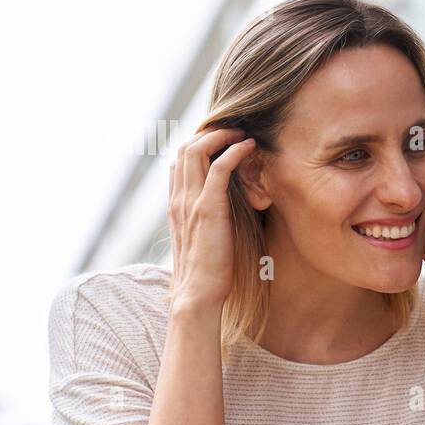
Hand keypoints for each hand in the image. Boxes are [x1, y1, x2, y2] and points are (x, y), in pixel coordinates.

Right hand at [167, 127, 255, 311]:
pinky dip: (233, 152)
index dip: (199, 144)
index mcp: (176, 205)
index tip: (223, 141)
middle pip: (185, 148)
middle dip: (210, 133)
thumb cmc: (207, 273)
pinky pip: (218, 168)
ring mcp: (190, 202)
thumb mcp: (203, 239)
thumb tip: (223, 212)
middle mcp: (178, 198)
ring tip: (242, 133)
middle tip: (235, 129)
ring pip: (196, 151)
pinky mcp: (208, 208)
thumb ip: (206, 220)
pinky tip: (248, 147)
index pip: (179, 161)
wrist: (198, 294)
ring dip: (221, 136)